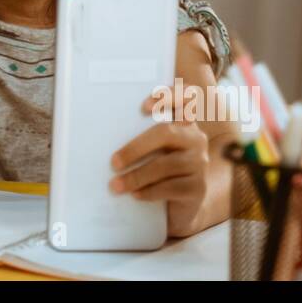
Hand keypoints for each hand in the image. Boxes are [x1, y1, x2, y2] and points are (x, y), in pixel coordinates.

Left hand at [107, 81, 212, 237]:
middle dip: (136, 147)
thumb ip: (138, 136)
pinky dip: (150, 191)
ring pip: (166, 165)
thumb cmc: (156, 171)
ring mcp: (199, 163)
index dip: (167, 97)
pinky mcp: (198, 188)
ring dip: (137, 176)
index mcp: (183, 122)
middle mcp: (195, 139)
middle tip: (113, 162)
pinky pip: (171, 187)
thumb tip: (102, 135)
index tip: (143, 107)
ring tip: (116, 185)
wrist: (177, 205)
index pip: (185, 98)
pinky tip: (135, 195)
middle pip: (166, 134)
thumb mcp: (150, 150)